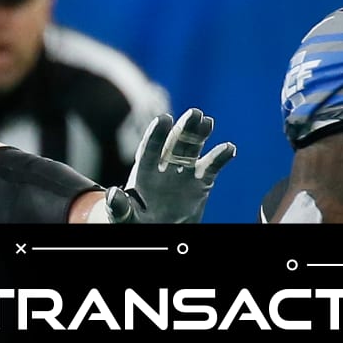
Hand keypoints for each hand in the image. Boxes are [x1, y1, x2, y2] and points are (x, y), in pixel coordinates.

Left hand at [91, 108, 235, 223]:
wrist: (157, 230)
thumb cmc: (136, 222)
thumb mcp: (125, 217)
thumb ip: (120, 206)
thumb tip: (112, 193)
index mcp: (144, 171)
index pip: (150, 149)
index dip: (156, 134)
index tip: (164, 119)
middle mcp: (164, 167)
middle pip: (174, 144)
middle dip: (183, 128)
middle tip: (194, 113)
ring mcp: (183, 173)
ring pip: (192, 149)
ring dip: (200, 135)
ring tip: (208, 122)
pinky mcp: (200, 183)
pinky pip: (211, 168)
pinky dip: (220, 158)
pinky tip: (229, 148)